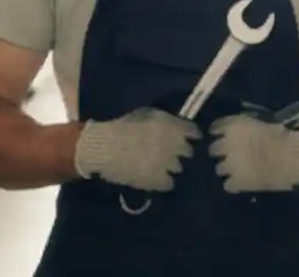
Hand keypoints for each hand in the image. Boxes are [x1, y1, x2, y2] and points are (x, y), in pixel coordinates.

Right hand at [74, 107, 199, 191]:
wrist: (105, 147)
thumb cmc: (123, 126)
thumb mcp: (146, 114)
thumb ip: (165, 120)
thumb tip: (177, 125)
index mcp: (173, 127)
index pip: (194, 133)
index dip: (190, 136)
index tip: (186, 138)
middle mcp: (175, 146)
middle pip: (188, 152)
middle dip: (179, 152)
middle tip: (167, 152)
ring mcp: (168, 165)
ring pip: (179, 169)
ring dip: (170, 167)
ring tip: (157, 165)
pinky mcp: (158, 181)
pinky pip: (169, 184)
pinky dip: (163, 182)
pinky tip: (154, 177)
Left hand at [209, 113, 298, 192]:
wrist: (289, 157)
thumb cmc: (282, 136)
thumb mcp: (262, 123)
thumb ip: (248, 127)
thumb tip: (246, 131)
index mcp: (233, 126)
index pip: (216, 128)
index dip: (218, 132)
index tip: (223, 136)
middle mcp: (226, 144)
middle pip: (213, 149)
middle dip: (220, 152)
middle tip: (231, 155)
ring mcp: (229, 164)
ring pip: (219, 168)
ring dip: (227, 169)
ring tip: (238, 171)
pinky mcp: (236, 182)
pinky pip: (228, 185)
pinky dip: (234, 184)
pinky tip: (242, 184)